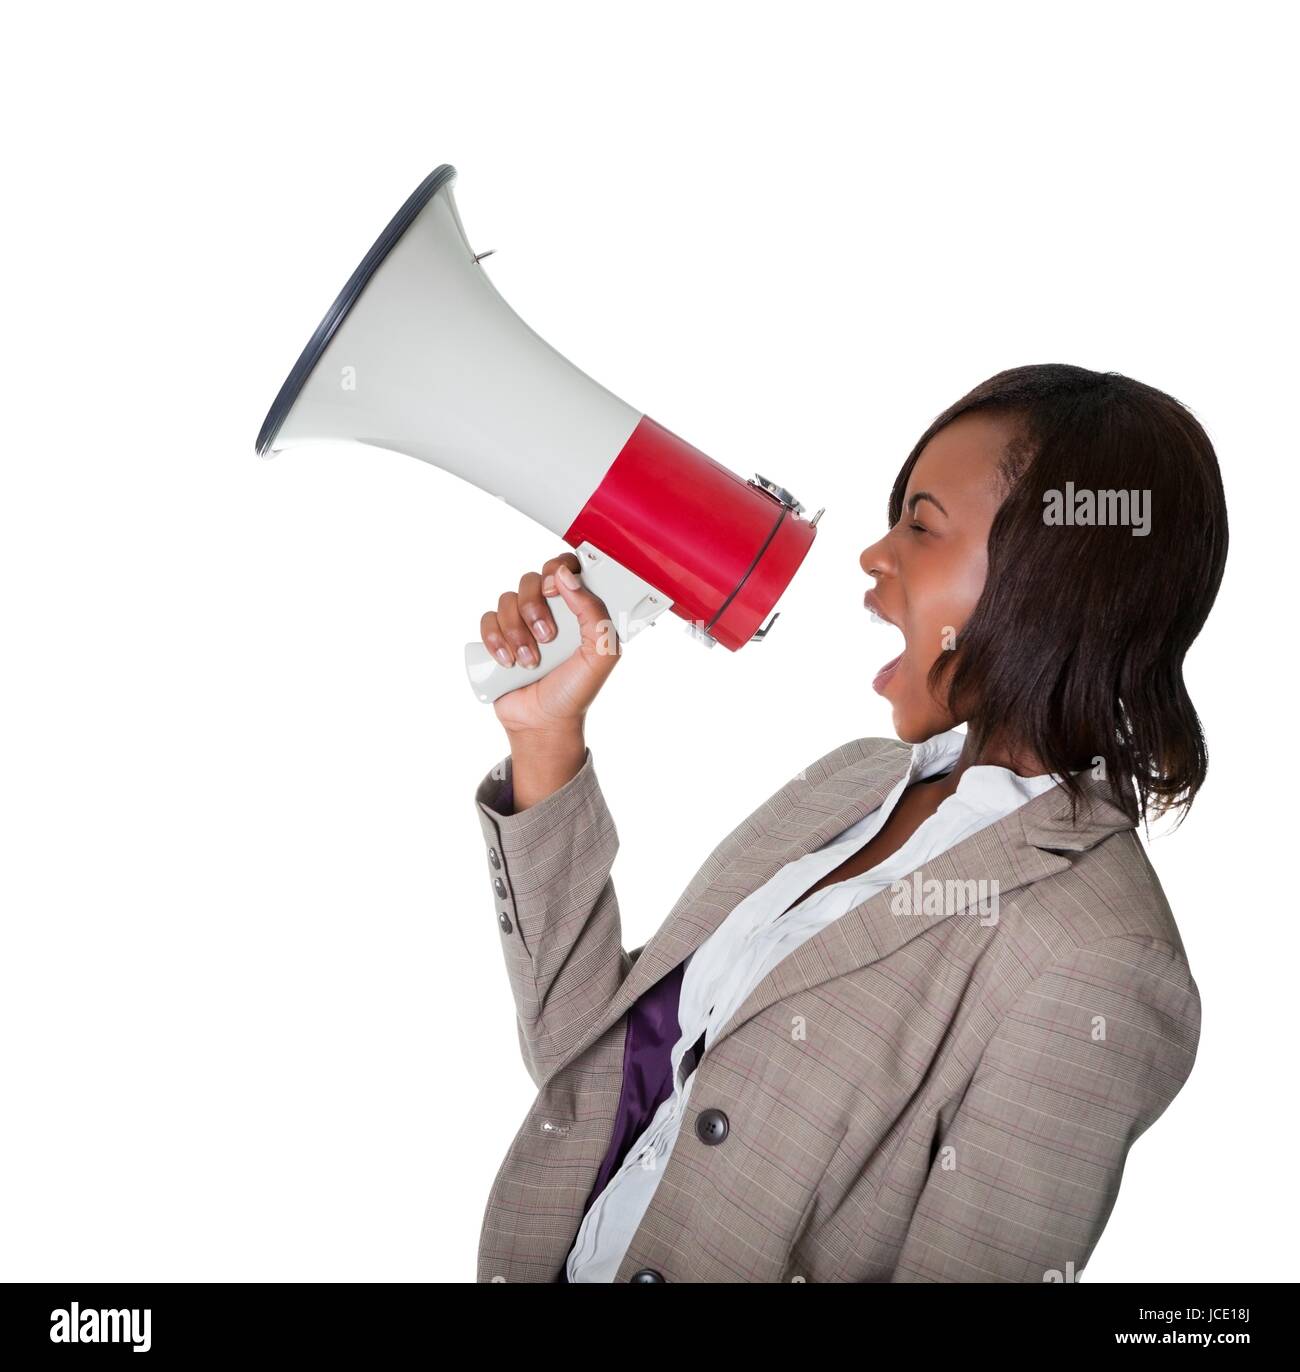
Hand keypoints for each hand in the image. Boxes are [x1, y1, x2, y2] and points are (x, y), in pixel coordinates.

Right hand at [479, 552, 622, 737]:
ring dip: (516, 632)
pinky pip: (488, 619)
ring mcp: (522, 623)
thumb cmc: (575, 691)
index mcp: (579, 610)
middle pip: (532, 580)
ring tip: (529, 661)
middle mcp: (550, 611)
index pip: (566, 568)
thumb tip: (567, 578)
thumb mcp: (600, 655)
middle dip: (535, 609)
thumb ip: (594, 613)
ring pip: (507, 600)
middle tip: (547, 637)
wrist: (542, 723)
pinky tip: (507, 661)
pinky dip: (495, 639)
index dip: (557, 570)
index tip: (556, 591)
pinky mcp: (499, 637)